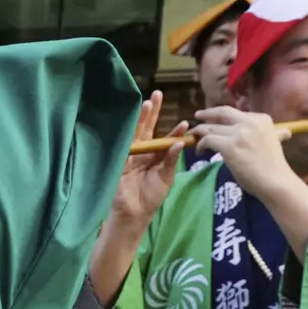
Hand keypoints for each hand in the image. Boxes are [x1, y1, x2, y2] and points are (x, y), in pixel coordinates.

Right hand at [109, 91, 182, 232]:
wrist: (134, 214)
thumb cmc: (151, 197)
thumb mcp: (166, 178)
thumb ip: (171, 160)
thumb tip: (180, 142)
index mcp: (156, 155)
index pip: (166, 138)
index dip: (174, 130)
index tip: (186, 123)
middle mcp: (143, 151)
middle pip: (148, 127)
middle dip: (153, 112)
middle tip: (158, 94)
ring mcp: (131, 154)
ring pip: (136, 132)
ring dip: (142, 118)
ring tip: (148, 103)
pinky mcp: (121, 161)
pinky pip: (126, 147)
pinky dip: (132, 138)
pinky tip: (138, 126)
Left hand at [187, 106, 294, 195]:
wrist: (275, 181)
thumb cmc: (275, 167)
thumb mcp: (276, 143)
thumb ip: (276, 134)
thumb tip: (285, 133)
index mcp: (262, 119)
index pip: (236, 113)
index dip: (222, 115)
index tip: (214, 119)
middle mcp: (250, 122)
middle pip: (222, 113)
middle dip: (207, 114)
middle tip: (197, 116)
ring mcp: (239, 133)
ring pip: (211, 127)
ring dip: (200, 132)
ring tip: (193, 138)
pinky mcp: (229, 146)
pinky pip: (208, 140)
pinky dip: (200, 145)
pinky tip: (200, 152)